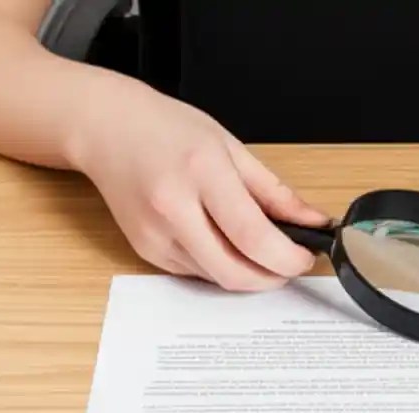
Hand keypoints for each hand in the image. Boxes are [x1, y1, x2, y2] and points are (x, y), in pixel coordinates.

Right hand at [75, 92, 329, 290]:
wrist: (106, 129)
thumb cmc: (166, 130)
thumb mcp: (230, 147)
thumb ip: (275, 191)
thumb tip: (312, 220)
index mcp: (201, 173)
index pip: (252, 235)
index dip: (287, 257)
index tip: (305, 257)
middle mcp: (173, 209)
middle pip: (234, 271)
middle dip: (272, 277)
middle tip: (289, 263)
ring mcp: (155, 235)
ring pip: (217, 277)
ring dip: (247, 273)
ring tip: (259, 248)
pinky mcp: (145, 251)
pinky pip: (196, 273)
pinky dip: (219, 266)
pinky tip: (224, 243)